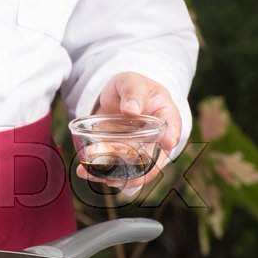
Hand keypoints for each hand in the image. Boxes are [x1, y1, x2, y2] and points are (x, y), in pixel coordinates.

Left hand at [76, 72, 181, 191]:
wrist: (116, 98)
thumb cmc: (130, 87)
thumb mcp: (131, 82)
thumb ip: (133, 92)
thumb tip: (131, 110)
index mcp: (165, 116)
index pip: (173, 127)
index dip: (172, 136)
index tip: (167, 143)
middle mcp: (156, 140)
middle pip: (153, 159)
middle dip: (138, 169)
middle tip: (121, 170)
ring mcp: (138, 151)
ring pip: (133, 170)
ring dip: (115, 176)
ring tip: (95, 173)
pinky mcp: (121, 156)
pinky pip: (114, 169)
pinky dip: (99, 173)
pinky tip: (85, 172)